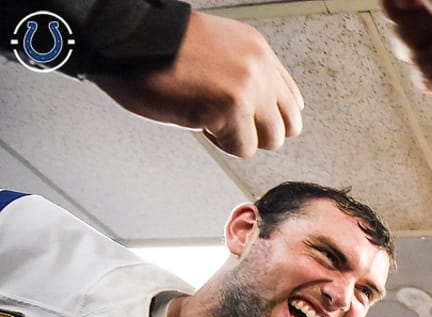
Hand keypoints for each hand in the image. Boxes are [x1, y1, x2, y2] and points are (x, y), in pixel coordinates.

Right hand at [89, 12, 302, 157]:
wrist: (126, 39)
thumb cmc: (158, 46)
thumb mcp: (216, 48)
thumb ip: (244, 73)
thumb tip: (260, 109)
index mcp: (257, 50)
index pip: (291, 99)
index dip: (270, 117)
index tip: (253, 122)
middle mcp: (258, 67)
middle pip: (287, 125)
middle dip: (260, 132)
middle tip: (231, 125)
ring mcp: (248, 88)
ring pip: (269, 140)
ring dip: (240, 139)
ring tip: (212, 122)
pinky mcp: (230, 109)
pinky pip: (242, 147)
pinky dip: (221, 143)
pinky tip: (201, 122)